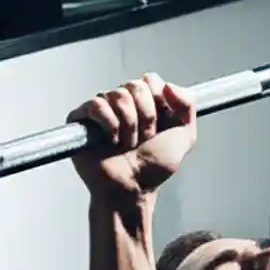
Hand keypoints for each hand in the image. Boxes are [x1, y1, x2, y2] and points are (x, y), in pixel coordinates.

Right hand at [66, 72, 197, 202]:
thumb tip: (168, 85)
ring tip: (127, 145)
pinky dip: (109, 124)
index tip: (160, 127)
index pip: (151, 80)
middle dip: (146, 117)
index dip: (158, 102)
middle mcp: (124, 103)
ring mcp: (102, 110)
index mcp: (146, 102)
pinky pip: (96, 104)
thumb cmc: (153, 168)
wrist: (131, 188)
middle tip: (143, 139)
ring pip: (118, 95)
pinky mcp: (81, 119)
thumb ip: (188, 104)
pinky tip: (111, 141)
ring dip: (129, 125)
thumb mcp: (185, 136)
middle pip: (135, 85)